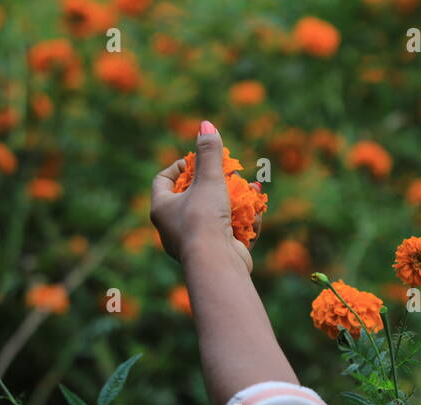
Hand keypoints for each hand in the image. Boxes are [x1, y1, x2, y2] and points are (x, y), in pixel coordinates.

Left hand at [150, 120, 261, 272]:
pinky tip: (258, 210)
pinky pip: (229, 233)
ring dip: (236, 201)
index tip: (197, 160)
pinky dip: (244, 221)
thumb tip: (206, 124)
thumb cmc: (204, 219)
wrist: (216, 264)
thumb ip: (210, 153)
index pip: (163, 180)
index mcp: (162, 209)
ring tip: (252, 188)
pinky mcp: (215, 255)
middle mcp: (173, 228)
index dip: (179, 166)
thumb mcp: (209, 180)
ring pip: (215, 216)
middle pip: (192, 197)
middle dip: (216, 183)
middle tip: (230, 173)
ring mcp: (194, 244)